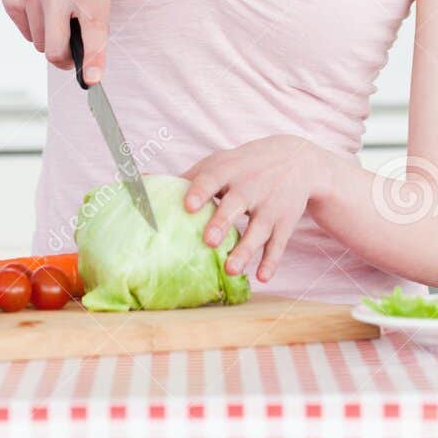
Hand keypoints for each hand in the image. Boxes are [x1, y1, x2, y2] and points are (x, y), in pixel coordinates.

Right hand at [0, 0, 109, 74]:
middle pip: (55, 50)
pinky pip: (25, 33)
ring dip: (47, 36)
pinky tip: (36, 1)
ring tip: (52, 10)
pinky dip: (32, 26)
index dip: (93, 59)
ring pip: (39, 44)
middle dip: (61, 59)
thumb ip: (97, 23)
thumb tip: (92, 67)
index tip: (91, 80)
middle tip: (67, 54)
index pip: (93, 30)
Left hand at [183, 137, 332, 283]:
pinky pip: (278, 244)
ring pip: (258, 230)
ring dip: (245, 250)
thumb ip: (186, 177)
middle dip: (223, 222)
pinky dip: (271, 261)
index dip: (200, 191)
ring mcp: (269, 206)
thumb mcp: (220, 164)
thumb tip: (140, 182)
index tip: (188, 206)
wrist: (296, 159)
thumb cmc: (243, 166)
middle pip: (236, 204)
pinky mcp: (285, 222)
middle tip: (208, 240)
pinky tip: (261, 278)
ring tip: (231, 269)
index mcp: (229, 171)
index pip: (212, 178)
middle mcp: (250, 187)